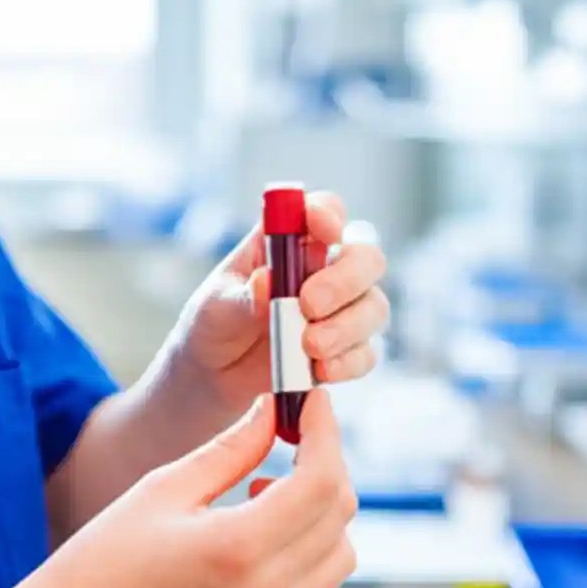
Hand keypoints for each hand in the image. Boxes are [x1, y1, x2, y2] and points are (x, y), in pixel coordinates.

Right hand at [0, 393, 356, 587]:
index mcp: (238, 549)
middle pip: (338, 513)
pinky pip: (316, 579)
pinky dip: (308, 541)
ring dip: (320, 505)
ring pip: (339, 551)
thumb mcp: (163, 490)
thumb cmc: (104, 562)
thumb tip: (273, 409)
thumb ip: (229, 449)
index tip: (312, 400)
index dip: (325, 431)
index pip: (319, 481)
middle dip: (325, 460)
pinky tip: (259, 522)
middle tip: (292, 429)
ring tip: (265, 484)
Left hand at [173, 192, 388, 418]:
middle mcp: (323, 270)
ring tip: (308, 346)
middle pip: (364, 257)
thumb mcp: (216, 307)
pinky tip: (319, 371)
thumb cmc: (213, 323)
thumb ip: (243, 296)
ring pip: (373, 306)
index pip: (324, 211)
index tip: (326, 231)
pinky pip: (366, 353)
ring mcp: (340, 310)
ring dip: (346, 326)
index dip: (330, 215)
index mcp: (289, 242)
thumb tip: (267, 280)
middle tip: (308, 305)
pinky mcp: (345, 349)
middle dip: (345, 280)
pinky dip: (348, 362)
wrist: (213, 376)